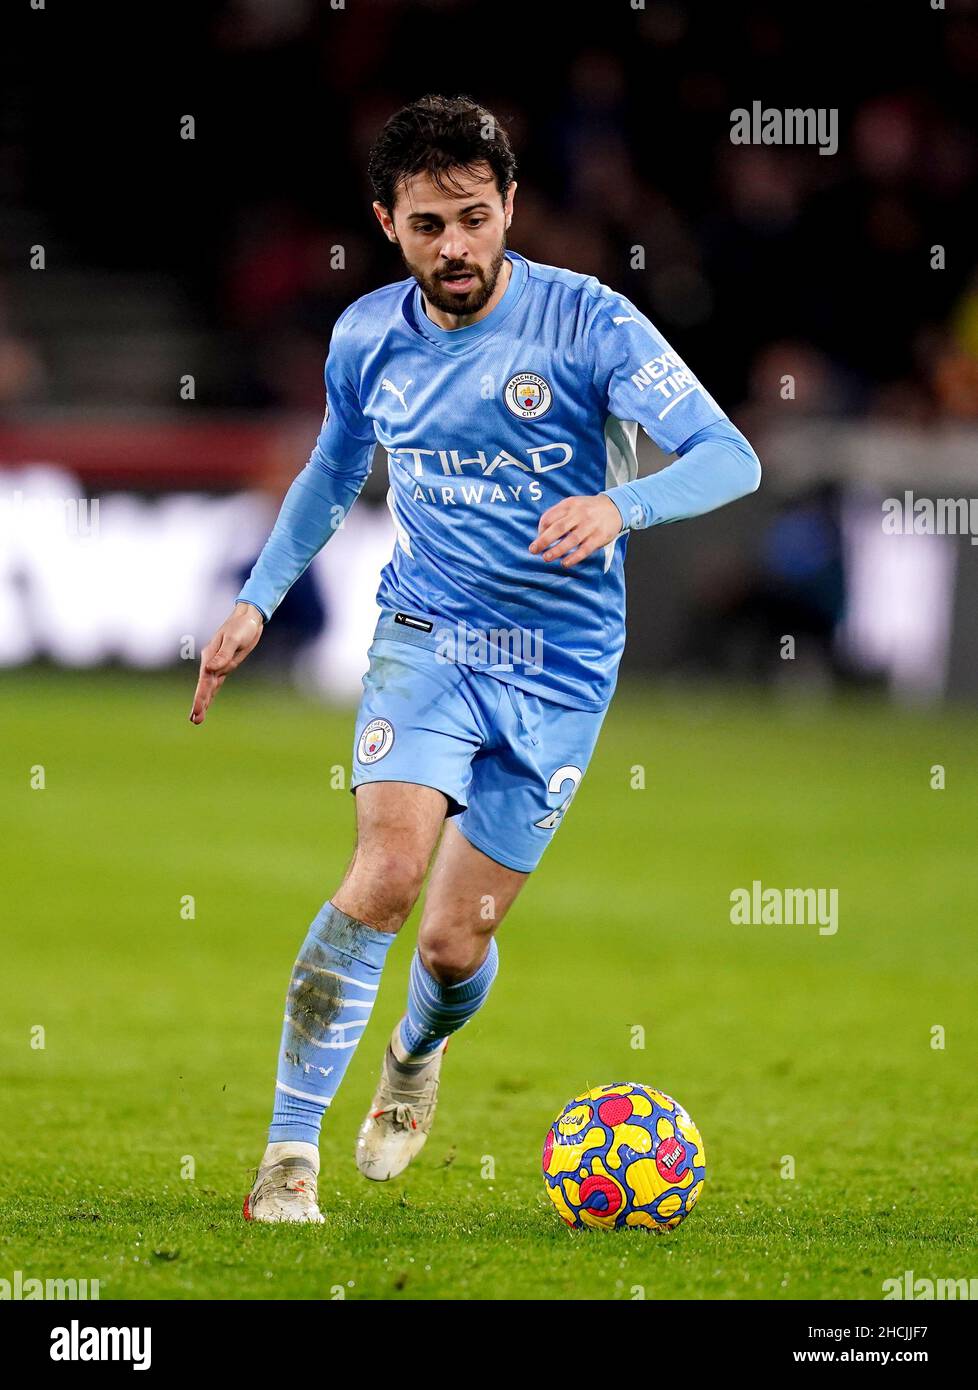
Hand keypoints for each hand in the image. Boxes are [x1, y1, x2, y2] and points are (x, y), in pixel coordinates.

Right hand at [189, 602, 264, 724]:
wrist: (248, 617)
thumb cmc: (242, 626)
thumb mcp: (234, 640)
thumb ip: (222, 655)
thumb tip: (210, 669)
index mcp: (210, 657)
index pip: (204, 681)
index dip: (201, 697)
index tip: (197, 711)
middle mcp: (211, 662)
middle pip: (204, 687)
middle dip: (199, 704)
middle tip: (195, 721)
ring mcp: (217, 664)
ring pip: (209, 687)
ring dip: (203, 701)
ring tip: (196, 718)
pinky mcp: (225, 664)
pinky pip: (216, 682)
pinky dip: (211, 693)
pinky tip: (207, 702)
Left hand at [528, 494, 624, 568]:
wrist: (615, 507)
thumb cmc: (589, 508)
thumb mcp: (573, 504)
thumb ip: (558, 514)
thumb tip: (541, 532)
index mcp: (570, 505)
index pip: (550, 517)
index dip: (541, 528)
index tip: (537, 537)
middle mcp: (579, 514)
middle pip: (559, 528)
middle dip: (544, 540)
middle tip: (533, 549)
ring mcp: (590, 526)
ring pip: (571, 539)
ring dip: (557, 550)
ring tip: (546, 558)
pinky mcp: (599, 537)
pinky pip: (585, 549)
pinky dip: (574, 557)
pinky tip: (565, 563)